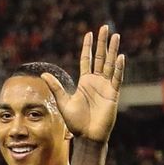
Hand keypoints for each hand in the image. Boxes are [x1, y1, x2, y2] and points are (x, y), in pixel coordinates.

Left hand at [41, 26, 125, 144]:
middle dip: (103, 42)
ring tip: (116, 36)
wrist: (87, 136)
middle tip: (105, 27)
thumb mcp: (63, 102)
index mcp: (85, 82)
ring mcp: (106, 87)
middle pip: (100, 57)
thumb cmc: (75, 122)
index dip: (88, 46)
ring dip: (113, 50)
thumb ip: (55, 87)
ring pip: (110, 64)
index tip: (89, 33)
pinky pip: (116, 78)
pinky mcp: (113, 94)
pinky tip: (120, 57)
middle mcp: (96, 81)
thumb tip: (43, 74)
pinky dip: (118, 68)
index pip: (87, 59)